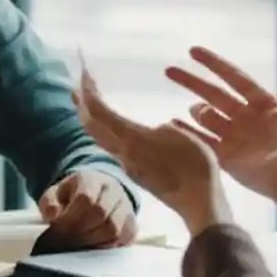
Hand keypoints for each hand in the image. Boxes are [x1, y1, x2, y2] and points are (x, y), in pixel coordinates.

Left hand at [37, 169, 137, 249]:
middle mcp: (113, 190)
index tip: (58, 231)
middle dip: (81, 232)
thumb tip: (53, 215)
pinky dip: (110, 246)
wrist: (97, 192)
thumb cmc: (72, 196)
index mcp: (91, 179)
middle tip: (67, 243)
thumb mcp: (55, 194)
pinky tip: (96, 247)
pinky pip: (126, 238)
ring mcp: (126, 206)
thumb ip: (49, 203)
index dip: (71, 218)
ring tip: (80, 247)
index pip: (86, 199)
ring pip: (115, 229)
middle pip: (101, 214)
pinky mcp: (133, 223)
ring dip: (94, 242)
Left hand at [73, 66, 232, 236]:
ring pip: (100, 137)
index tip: (83, 74)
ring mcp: (127, 164)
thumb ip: (161, 129)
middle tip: (77, 85)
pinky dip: (103, 129)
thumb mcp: (181, 135)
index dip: (88, 93)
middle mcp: (122, 152)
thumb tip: (154, 129)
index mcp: (131, 139)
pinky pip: (111, 145)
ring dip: (90, 118)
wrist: (199, 203)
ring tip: (87, 102)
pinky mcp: (136, 172)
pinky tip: (111, 126)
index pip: (100, 113)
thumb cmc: (195, 166)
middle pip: (92, 126)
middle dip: (82, 104)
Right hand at [166, 46, 276, 229]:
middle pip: (214, 94)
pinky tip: (174, 123)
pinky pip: (203, 141)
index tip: (193, 51)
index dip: (215, 64)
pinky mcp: (226, 157)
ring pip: (208, 118)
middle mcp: (244, 118)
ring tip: (195, 110)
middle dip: (192, 82)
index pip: (234, 78)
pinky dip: (188, 133)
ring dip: (198, 111)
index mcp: (262, 105)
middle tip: (169, 70)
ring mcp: (234, 138)